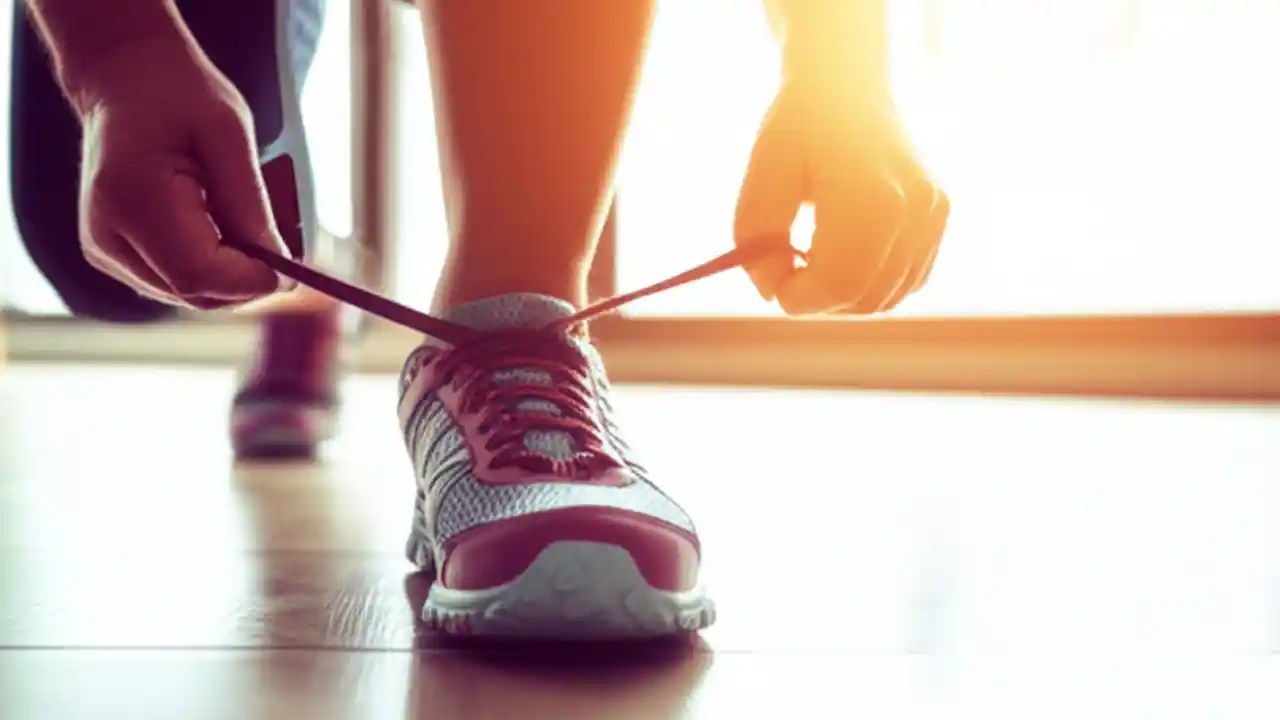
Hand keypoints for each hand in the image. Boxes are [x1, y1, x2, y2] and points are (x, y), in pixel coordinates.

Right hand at [73, 37, 288, 308]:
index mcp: (131, 199)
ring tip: (246, 229)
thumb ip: (250, 203)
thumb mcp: (229, 134)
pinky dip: (209, 270)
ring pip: (187, 296)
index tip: (291, 266)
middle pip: (193, 293)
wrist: (125, 82)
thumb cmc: (179, 96)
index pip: (197, 273)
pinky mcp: (111, 254)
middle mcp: (106, 234)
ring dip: (230, 277)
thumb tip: (279, 267)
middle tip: (281, 249)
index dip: (251, 279)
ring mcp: (104, 249)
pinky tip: (221, 234)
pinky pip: (174, 283)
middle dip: (246, 281)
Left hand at [735, 81, 947, 314]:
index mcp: (871, 194)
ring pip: (887, 297)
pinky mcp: (939, 216)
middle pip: (864, 298)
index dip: (798, 298)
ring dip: (842, 297)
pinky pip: (906, 280)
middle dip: (818, 301)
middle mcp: (914, 207)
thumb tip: (771, 291)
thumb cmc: (800, 126)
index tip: (772, 282)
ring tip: (812, 260)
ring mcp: (933, 213)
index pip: (838, 283)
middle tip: (786, 273)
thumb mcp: (762, 176)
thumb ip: (757, 239)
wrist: (848, 83)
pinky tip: (843, 256)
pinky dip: (870, 284)